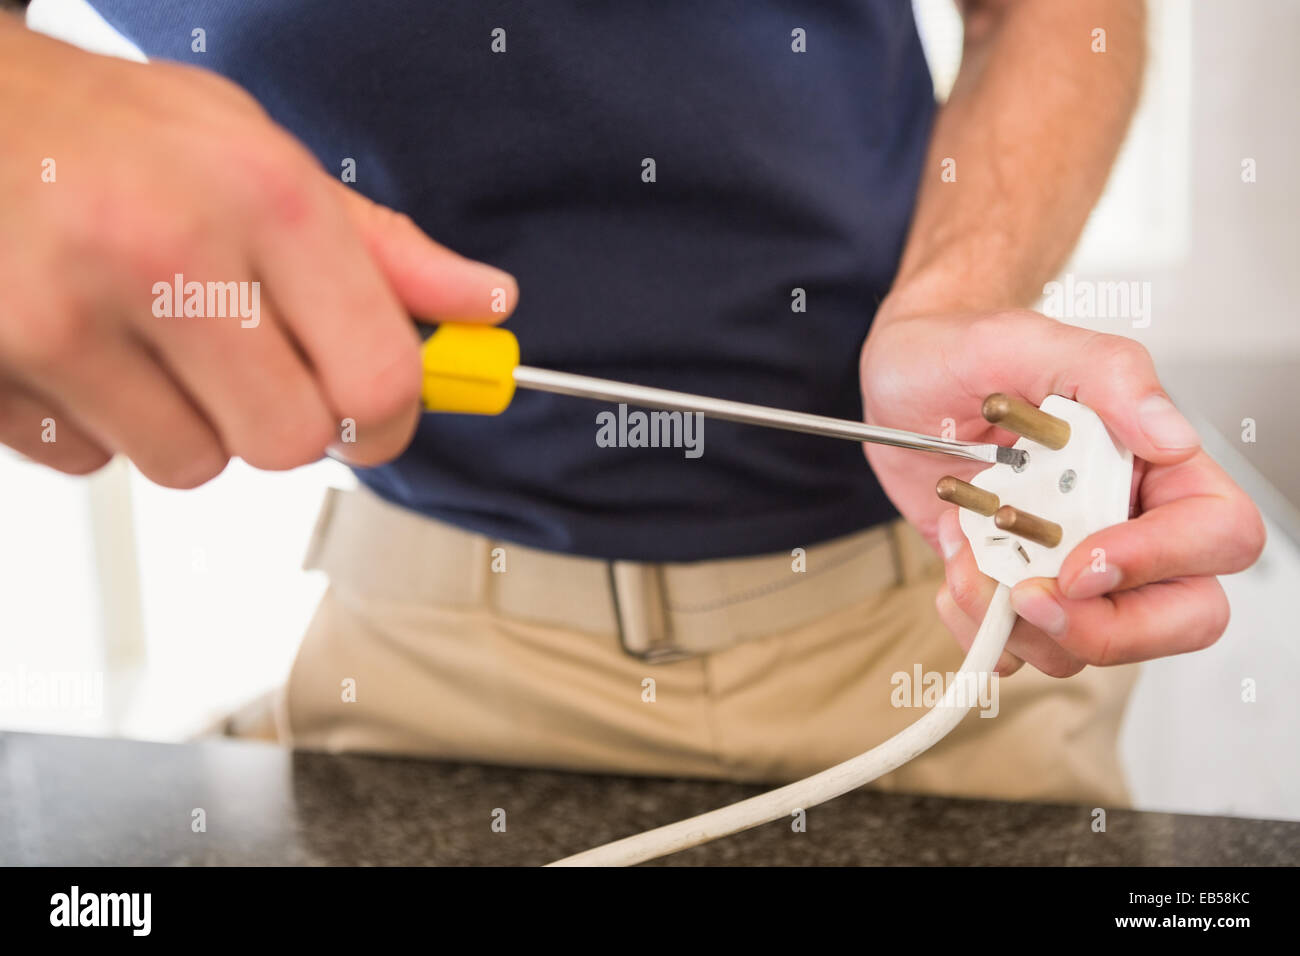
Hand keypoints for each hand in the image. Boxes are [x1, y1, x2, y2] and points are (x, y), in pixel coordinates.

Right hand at [0, 20, 516, 484]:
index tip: (379, 410)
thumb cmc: (119, 132)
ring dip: (194, 423)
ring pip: (194, 464)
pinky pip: (96, 462)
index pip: (379, 376)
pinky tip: (93, 350)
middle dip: (286, 419)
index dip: (391, 415)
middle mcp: (163, 252)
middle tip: (255, 361)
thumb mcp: (264, 156)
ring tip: (159, 339)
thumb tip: (484, 304)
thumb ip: (382, 248)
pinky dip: (108, 425)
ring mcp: (63, 315)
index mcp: (259, 195)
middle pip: (290, 441)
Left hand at [859, 306, 1265, 676]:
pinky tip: (955, 569)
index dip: (1161, 561)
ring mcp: (1070, 561)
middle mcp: (1124, 521)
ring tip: (968, 557)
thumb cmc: (967, 353)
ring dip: (1020, 623)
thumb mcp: (1028, 342)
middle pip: (1182, 615)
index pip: (1219, 534)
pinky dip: (980, 627)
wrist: (902, 379)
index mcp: (1153, 463)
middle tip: (1030, 596)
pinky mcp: (1017, 584)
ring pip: (1090, 643)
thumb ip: (1110, 375)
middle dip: (1107, 629)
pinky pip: (1021, 646)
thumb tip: (1172, 433)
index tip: (1083, 559)